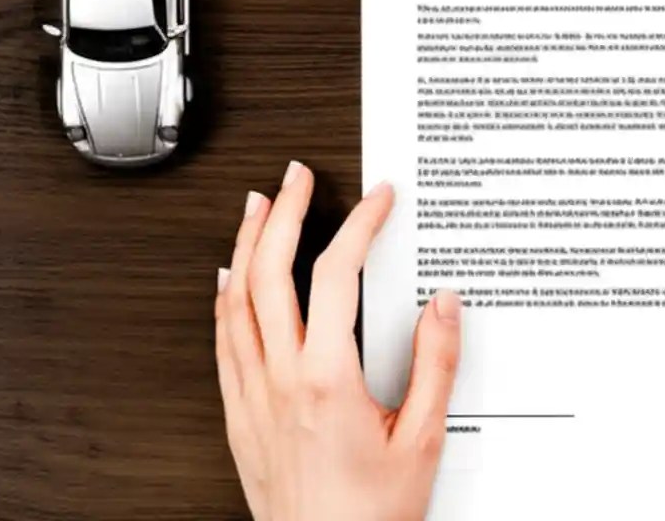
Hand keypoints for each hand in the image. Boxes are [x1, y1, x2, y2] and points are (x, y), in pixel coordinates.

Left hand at [215, 162, 460, 520]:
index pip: (336, 276)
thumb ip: (436, 365)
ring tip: (258, 207)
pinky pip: (223, 339)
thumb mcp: (422, 440)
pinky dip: (225, 297)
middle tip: (296, 178)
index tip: (378, 200)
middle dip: (283, 213)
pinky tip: (230, 279)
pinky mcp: (238, 414)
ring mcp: (251, 396)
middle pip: (269, 273)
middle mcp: (279, 380)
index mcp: (327, 379)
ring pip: (235, 300)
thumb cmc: (369, 515)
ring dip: (247, 244)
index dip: (359, 225)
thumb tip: (442, 306)